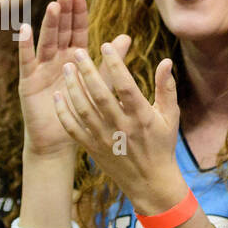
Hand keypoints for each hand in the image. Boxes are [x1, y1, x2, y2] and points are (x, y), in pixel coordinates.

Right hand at [18, 0, 117, 158]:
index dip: (78, 13)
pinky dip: (26, 45)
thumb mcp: (102, 85)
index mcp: (75, 58)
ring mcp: (42, 69)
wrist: (62, 141)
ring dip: (49, 24)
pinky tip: (25, 29)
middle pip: (61, 31)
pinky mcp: (29, 82)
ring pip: (46, 42)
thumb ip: (113, 63)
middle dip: (64, 11)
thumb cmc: (84, 112)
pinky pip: (27, 61)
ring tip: (54, 6)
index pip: (77, 30)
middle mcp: (57, 59)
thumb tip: (127, 37)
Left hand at [52, 41, 183, 213]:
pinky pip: (73, 128)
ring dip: (72, 87)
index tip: (106, 45)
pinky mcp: (92, 148)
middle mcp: (121, 127)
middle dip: (87, 71)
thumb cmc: (162, 145)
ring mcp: (104, 138)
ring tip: (66, 67)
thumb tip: (166, 61)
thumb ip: (166, 88)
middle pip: (100, 95)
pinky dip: (63, 112)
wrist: (150, 182)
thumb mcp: (170, 116)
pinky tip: (57, 96)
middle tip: (77, 51)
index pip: (125, 86)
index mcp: (141, 117)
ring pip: (83, 109)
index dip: (115, 64)